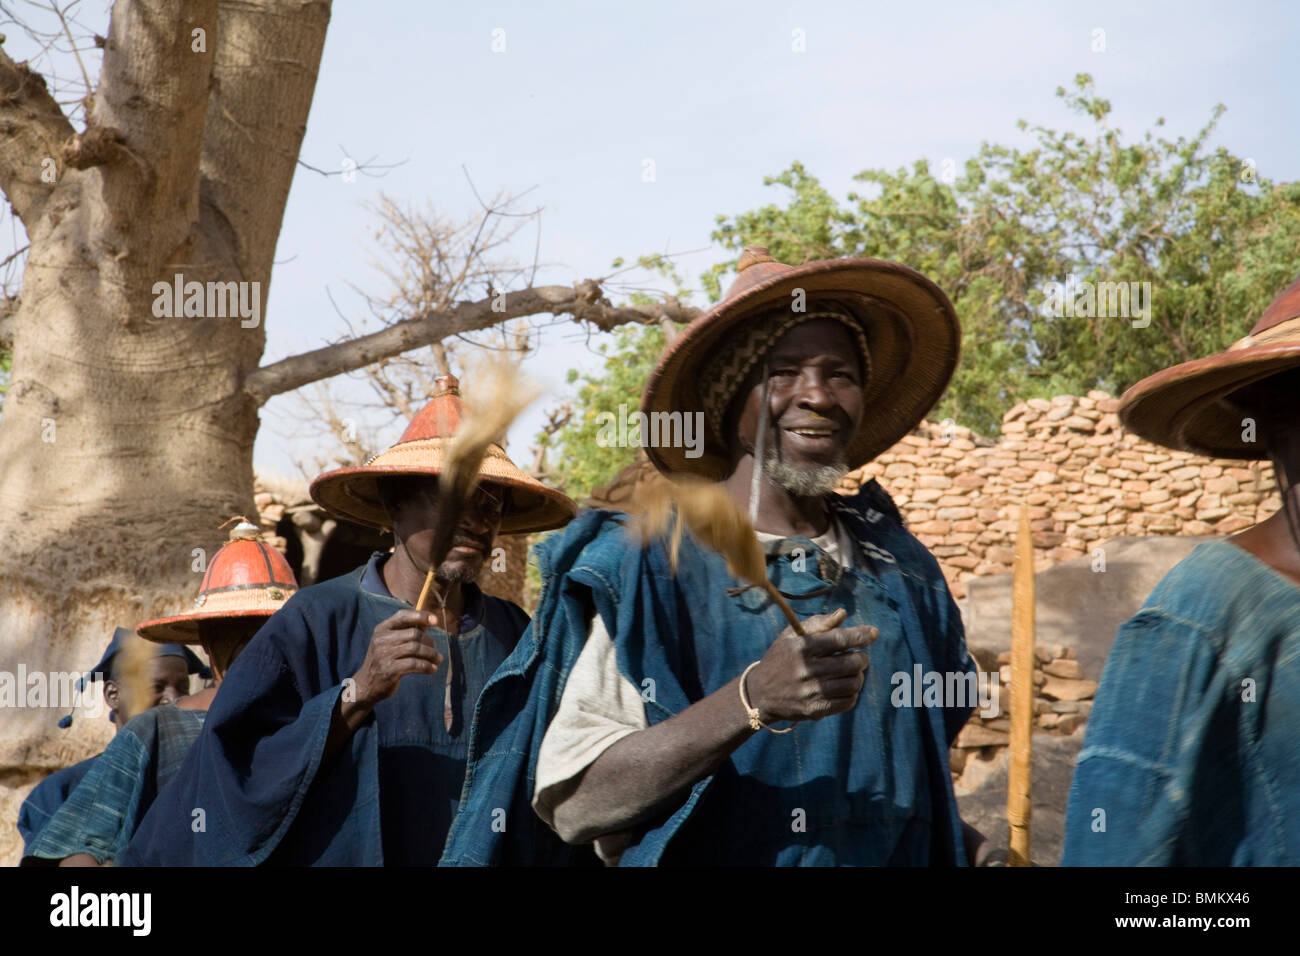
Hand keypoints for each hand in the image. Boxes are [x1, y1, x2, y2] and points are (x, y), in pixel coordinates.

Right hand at [349, 609, 443, 707]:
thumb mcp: (390, 642)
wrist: (367, 684)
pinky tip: (432, 669)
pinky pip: (414, 664)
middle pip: (414, 634)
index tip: (436, 621)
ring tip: (438, 660)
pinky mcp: (389, 670)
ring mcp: (384, 654)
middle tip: (436, 652)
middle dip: (429, 642)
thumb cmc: (385, 660)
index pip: (403, 616)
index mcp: (382, 629)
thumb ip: (407, 631)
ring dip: (431, 654)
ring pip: (416, 648)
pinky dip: (427, 666)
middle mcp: (381, 639)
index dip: (421, 616)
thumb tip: (429, 621)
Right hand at [745, 608, 877, 723]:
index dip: (861, 635)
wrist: (760, 693)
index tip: (873, 633)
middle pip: (853, 663)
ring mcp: (812, 692)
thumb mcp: (791, 636)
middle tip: (858, 656)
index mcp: (803, 647)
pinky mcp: (815, 710)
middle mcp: (808, 670)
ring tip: (851, 672)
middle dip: (861, 657)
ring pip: (854, 683)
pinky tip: (845, 687)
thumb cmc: (780, 658)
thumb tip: (842, 614)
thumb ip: (818, 623)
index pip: (840, 639)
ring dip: (858, 676)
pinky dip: (852, 693)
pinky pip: (848, 701)